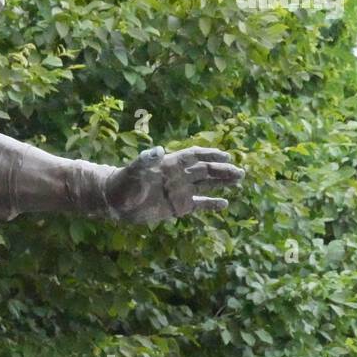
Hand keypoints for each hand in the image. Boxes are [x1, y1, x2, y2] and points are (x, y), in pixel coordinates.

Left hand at [104, 145, 243, 223]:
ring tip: (239, 181)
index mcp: (170, 164)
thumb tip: (157, 150)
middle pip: (205, 170)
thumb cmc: (124, 183)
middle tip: (240, 172)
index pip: (194, 156)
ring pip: (206, 184)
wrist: (116, 201)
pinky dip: (211, 203)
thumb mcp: (134, 171)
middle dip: (222, 170)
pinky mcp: (178, 206)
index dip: (209, 155)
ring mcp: (179, 191)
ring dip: (222, 182)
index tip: (226, 156)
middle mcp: (178, 176)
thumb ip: (146, 160)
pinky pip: (199, 204)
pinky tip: (225, 204)